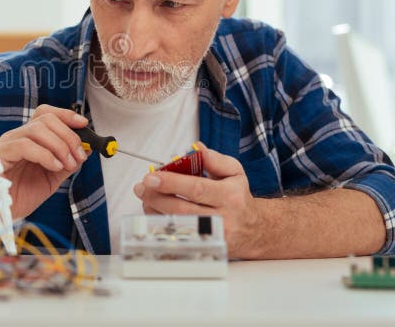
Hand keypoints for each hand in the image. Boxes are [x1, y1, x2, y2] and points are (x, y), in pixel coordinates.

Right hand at [0, 104, 88, 218]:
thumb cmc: (18, 197)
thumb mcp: (50, 179)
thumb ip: (67, 163)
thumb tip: (86, 149)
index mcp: (28, 140)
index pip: (45, 114)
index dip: (65, 115)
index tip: (83, 124)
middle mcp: (16, 137)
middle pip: (45, 119)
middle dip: (68, 135)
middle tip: (78, 155)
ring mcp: (6, 145)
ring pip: (37, 129)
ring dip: (60, 145)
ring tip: (67, 164)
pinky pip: (24, 145)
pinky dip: (45, 155)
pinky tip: (53, 167)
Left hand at [133, 141, 263, 257]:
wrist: (252, 229)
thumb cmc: (238, 197)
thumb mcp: (234, 172)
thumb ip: (214, 159)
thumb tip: (196, 147)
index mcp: (229, 196)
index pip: (196, 188)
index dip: (171, 182)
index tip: (152, 176)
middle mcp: (222, 218)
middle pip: (181, 209)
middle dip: (156, 196)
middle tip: (142, 186)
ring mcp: (211, 236)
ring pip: (176, 224)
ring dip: (154, 209)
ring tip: (145, 195)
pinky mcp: (203, 246)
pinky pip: (176, 234)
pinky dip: (160, 221)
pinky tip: (153, 209)